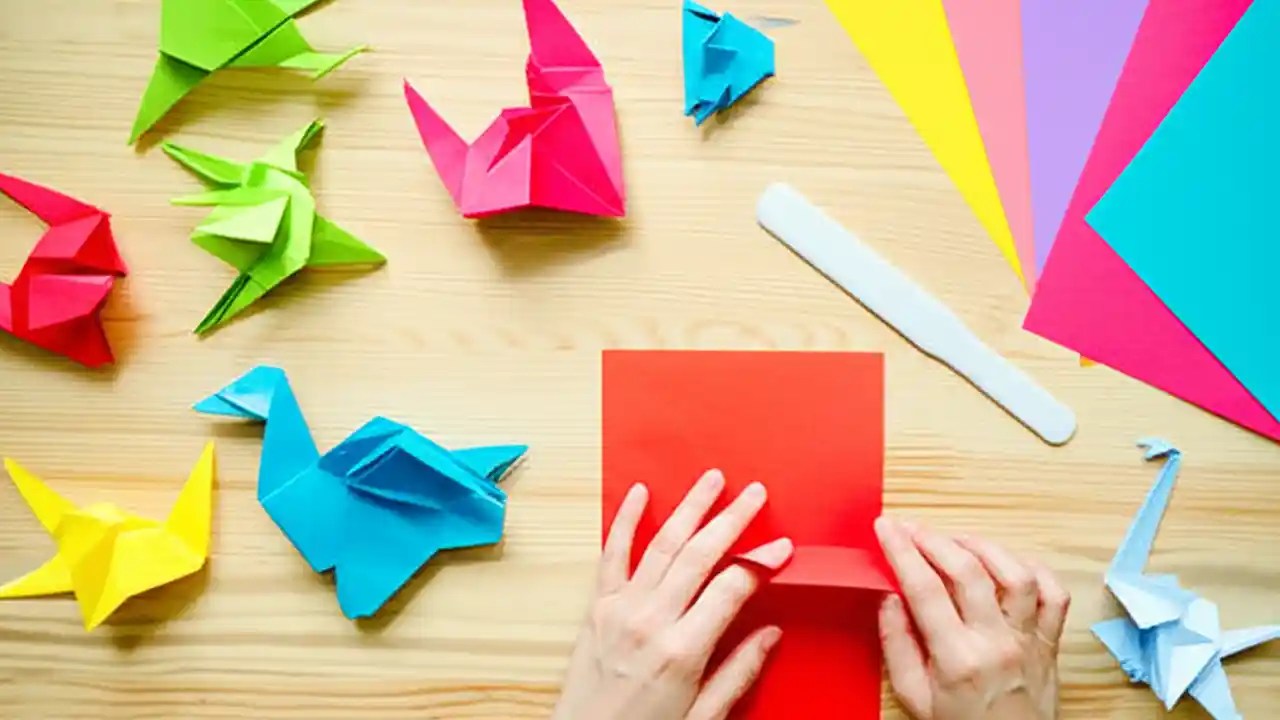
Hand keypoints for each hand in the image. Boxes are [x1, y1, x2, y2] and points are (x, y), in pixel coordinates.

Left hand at [553, 470, 793, 719]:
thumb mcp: (702, 717)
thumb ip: (737, 673)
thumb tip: (771, 634)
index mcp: (683, 650)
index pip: (731, 589)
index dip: (760, 563)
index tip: (782, 547)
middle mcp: (651, 621)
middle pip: (699, 555)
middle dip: (731, 519)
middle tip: (755, 493)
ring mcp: (620, 609)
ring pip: (661, 545)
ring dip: (689, 508)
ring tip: (711, 480)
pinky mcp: (597, 607)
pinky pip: (611, 554)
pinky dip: (624, 520)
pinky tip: (638, 493)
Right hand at [875, 518, 1069, 719]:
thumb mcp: (915, 699)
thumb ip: (897, 646)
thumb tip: (888, 599)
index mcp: (958, 659)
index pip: (925, 588)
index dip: (902, 551)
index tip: (886, 528)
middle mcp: (997, 643)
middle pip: (968, 571)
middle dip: (934, 540)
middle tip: (912, 529)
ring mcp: (1029, 640)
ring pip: (1016, 574)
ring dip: (984, 547)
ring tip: (958, 540)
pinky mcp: (1050, 642)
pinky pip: (1054, 596)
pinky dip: (1035, 571)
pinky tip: (1009, 564)